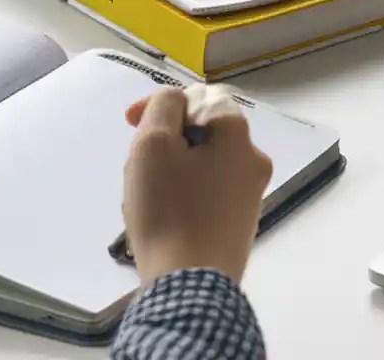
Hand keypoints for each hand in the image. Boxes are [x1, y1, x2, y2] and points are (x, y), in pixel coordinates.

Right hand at [122, 87, 272, 284]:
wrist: (190, 286)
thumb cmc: (170, 210)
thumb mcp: (154, 144)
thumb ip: (163, 108)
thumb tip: (175, 103)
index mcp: (239, 136)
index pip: (201, 97)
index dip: (162, 103)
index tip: (129, 122)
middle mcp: (253, 162)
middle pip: (199, 133)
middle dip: (162, 142)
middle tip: (136, 167)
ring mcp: (248, 195)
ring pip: (198, 165)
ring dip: (166, 172)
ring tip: (142, 199)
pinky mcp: (236, 224)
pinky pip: (202, 195)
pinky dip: (178, 197)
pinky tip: (158, 220)